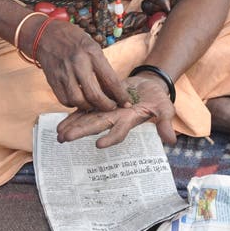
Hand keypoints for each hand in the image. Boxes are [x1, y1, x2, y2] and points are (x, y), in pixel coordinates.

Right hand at [32, 20, 131, 111]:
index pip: (111, 80)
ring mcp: (64, 73)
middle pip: (95, 95)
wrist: (45, 34)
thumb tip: (114, 89)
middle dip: (106, 106)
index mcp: (92, 53)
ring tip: (95, 105)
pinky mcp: (53, 80)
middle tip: (111, 107)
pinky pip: (65, 100)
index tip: (126, 103)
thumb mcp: (92, 46)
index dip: (120, 95)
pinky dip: (74, 104)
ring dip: (89, 107)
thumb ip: (102, 67)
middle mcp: (78, 63)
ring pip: (79, 101)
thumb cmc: (74, 40)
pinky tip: (79, 100)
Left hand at [56, 73, 176, 147]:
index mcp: (129, 120)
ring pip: (87, 119)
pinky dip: (74, 116)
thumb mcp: (165, 108)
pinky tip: (60, 123)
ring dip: (73, 127)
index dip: (110, 138)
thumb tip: (171, 140)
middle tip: (64, 139)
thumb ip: (165, 122)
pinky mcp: (101, 102)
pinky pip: (86, 110)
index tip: (99, 144)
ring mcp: (107, 111)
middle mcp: (115, 118)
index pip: (119, 131)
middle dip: (80, 132)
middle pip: (96, 125)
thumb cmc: (157, 99)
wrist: (149, 86)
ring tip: (58, 135)